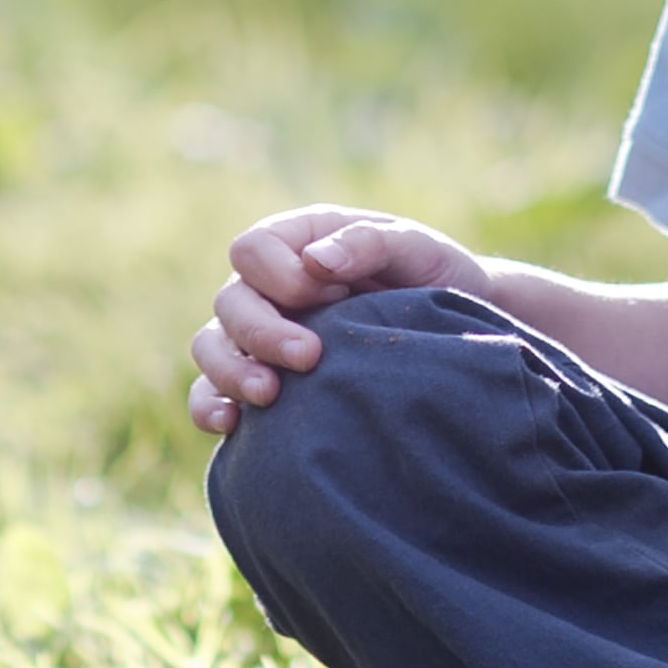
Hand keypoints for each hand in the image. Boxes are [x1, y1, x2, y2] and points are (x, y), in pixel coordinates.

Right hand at [186, 207, 487, 436]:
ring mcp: (257, 335)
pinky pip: (210, 392)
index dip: (282, 275)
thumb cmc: (432, 277)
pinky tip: (231, 424)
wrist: (456, 330)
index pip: (253, 250)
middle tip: (308, 357)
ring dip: (230, 372)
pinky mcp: (260, 379)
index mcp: (296, 243)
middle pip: (229, 303)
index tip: (335, 296)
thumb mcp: (415, 248)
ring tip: (269, 395)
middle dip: (262, 332)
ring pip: (210, 348)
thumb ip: (368, 244)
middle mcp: (267, 288)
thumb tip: (316, 262)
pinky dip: (210, 407)